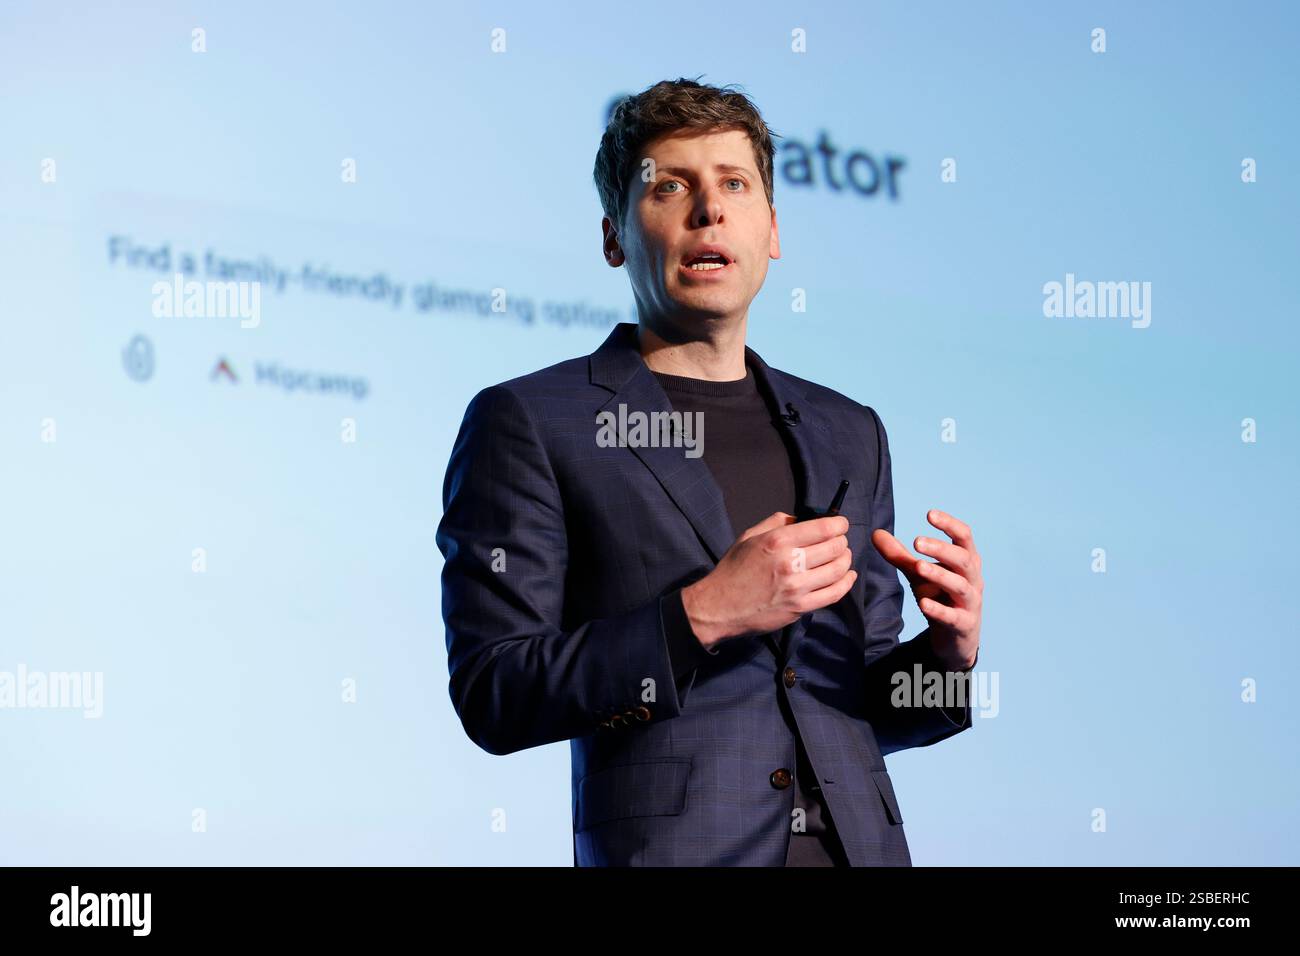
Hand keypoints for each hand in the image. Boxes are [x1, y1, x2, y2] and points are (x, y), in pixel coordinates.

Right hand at [682, 511, 855, 648]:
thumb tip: (802, 519)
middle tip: (840, 541)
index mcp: (777, 541)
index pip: (822, 528)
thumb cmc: (733, 570)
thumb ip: (776, 522)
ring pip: (838, 570)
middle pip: (834, 547)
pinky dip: (847, 583)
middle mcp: (790, 562)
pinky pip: (834, 594)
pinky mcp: (800, 607)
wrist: (719, 607)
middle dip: (842, 541)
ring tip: (843, 556)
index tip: (841, 524)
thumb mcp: (749, 536)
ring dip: (846, 560)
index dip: (839, 524)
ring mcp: (796, 587)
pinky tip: (848, 576)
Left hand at [871, 509, 981, 670]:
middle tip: (917, 542)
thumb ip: (901, 555)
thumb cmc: (941, 596)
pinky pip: (953, 616)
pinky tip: (924, 603)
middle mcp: (973, 579)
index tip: (929, 514)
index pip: (964, 536)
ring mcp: (971, 603)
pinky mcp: (963, 624)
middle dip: (941, 549)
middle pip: (964, 559)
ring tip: (919, 566)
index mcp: (966, 561)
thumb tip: (876, 533)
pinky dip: (939, 610)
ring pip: (960, 586)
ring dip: (940, 575)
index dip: (949, 524)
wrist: (956, 636)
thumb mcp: (920, 574)